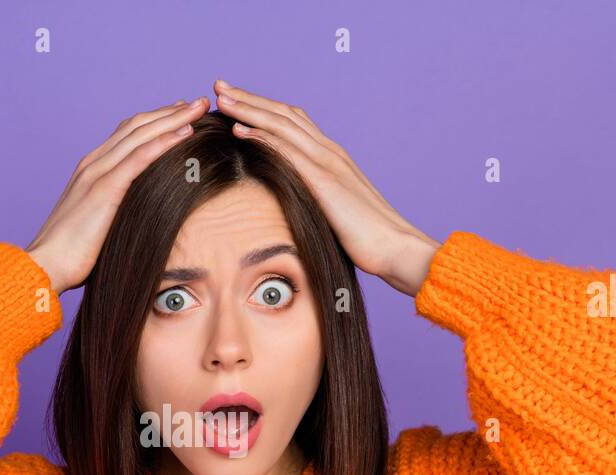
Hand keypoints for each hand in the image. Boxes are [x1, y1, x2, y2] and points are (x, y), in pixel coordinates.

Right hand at [25, 97, 209, 294]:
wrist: (47, 264)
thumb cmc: (71, 255)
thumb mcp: (98, 226)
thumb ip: (115, 213)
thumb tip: (137, 219)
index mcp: (91, 171)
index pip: (127, 136)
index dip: (155, 122)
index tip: (180, 115)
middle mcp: (93, 164)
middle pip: (137, 127)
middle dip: (170, 112)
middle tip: (199, 102)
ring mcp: (97, 173)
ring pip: (141, 135)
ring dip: (173, 118)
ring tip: (200, 108)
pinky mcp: (105, 188)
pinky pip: (139, 157)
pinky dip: (164, 141)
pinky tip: (185, 132)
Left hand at [211, 78, 440, 296]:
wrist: (396, 247)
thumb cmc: (367, 238)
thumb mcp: (334, 212)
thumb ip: (315, 199)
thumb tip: (292, 204)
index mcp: (331, 158)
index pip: (292, 122)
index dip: (263, 109)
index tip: (236, 101)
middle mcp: (329, 152)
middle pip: (283, 114)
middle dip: (249, 99)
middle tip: (220, 86)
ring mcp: (328, 163)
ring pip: (282, 125)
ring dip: (249, 109)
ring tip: (222, 99)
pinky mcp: (324, 181)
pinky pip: (288, 151)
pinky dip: (262, 136)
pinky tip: (240, 129)